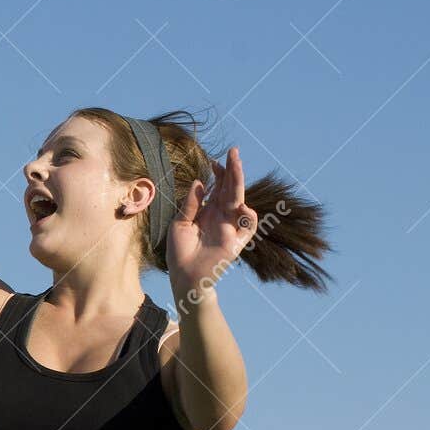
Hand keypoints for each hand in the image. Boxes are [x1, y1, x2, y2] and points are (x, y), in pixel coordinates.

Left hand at [165, 146, 256, 295]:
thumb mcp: (180, 223)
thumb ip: (191, 204)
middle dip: (233, 170)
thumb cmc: (179, 251)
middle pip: (231, 190)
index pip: (218, 188)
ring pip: (240, 201)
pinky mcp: (236, 242)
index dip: (219, 174)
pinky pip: (249, 227)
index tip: (214, 161)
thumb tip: (199, 181)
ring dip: (239, 183)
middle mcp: (221, 217)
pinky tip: (241, 206)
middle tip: (233, 152)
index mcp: (208, 211)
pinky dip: (248, 216)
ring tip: (235, 166)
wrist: (184, 277)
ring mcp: (230, 228)